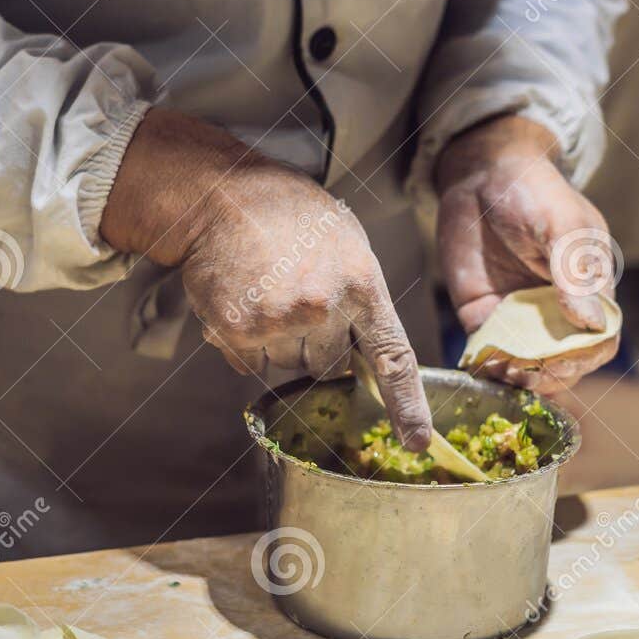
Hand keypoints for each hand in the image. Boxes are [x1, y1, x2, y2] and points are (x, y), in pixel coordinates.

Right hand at [101, 108, 431, 447]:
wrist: (223, 196)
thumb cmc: (290, 216)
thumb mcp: (349, 245)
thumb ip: (363, 300)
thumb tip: (368, 355)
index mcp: (362, 284)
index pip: (392, 358)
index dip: (406, 406)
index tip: (416, 442)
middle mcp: (323, 308)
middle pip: (329, 367)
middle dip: (318, 346)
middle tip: (300, 302)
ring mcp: (278, 323)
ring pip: (288, 368)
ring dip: (279, 344)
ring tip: (269, 293)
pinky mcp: (238, 332)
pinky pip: (250, 366)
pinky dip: (246, 344)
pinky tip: (246, 303)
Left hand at [434, 115, 618, 393]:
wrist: (481, 172)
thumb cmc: (534, 191)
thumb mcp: (561, 225)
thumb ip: (575, 272)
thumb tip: (593, 324)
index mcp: (590, 289)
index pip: (598, 340)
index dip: (585, 357)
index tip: (562, 361)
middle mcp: (558, 310)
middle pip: (564, 362)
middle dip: (548, 375)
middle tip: (526, 374)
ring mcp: (521, 316)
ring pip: (527, 364)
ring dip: (517, 376)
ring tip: (502, 372)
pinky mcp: (485, 315)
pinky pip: (489, 351)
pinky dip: (486, 365)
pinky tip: (480, 366)